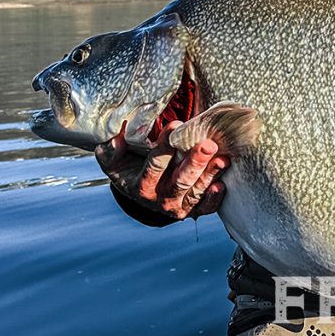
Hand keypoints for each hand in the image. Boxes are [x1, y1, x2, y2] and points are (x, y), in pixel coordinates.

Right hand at [95, 121, 229, 220]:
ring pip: (195, 192)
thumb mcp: (113, 160)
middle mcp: (160, 199)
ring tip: (222, 159)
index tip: (176, 125)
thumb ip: (112, 149)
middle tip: (208, 144)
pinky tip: (222, 185)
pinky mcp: (194, 210)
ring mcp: (178, 206)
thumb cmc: (129, 167)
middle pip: (179, 181)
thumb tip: (117, 137)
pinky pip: (206, 208)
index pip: (154, 165)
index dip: (165, 146)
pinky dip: (214, 198)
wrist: (141, 190)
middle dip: (195, 162)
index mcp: (140, 186)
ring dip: (210, 175)